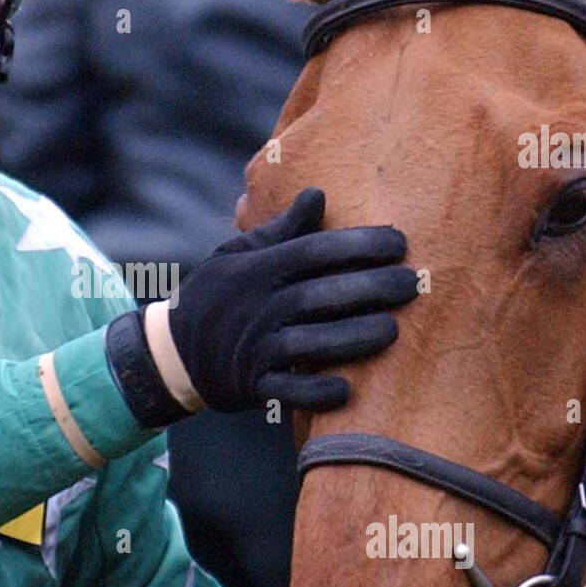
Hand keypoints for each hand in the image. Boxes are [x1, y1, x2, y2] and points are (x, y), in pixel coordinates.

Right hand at [164, 187, 415, 412]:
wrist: (174, 353)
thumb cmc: (218, 294)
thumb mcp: (238, 254)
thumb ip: (281, 230)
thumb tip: (317, 194)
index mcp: (258, 269)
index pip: (311, 250)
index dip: (355, 245)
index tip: (399, 242)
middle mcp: (258, 307)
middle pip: (317, 295)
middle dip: (367, 289)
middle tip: (411, 284)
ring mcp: (255, 349)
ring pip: (307, 343)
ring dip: (351, 339)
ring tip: (392, 332)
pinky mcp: (253, 387)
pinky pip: (286, 392)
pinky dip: (314, 393)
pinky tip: (347, 389)